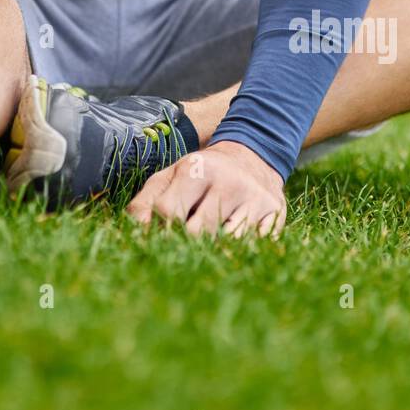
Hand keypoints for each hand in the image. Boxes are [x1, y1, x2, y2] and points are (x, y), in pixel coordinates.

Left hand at [126, 140, 286, 238]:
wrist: (253, 157)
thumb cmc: (202, 174)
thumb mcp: (171, 176)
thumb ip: (147, 201)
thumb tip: (136, 230)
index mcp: (197, 168)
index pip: (169, 212)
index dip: (160, 231)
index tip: (161, 235)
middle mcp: (229, 181)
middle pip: (198, 233)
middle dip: (186, 243)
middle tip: (184, 244)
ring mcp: (255, 198)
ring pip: (228, 243)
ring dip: (215, 249)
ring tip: (209, 241)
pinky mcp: (274, 214)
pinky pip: (255, 246)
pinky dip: (241, 251)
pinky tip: (234, 242)